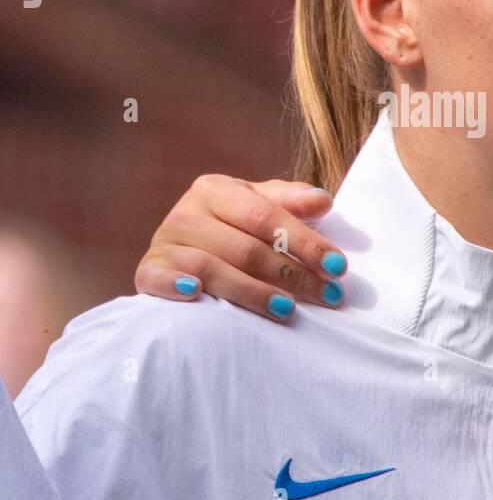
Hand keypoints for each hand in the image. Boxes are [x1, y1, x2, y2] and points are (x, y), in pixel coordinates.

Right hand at [134, 175, 346, 321]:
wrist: (181, 251)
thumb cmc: (232, 228)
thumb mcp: (260, 208)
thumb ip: (291, 203)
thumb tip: (323, 202)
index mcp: (215, 189)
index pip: (264, 216)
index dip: (304, 241)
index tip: (338, 266)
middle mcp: (186, 212)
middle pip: (244, 248)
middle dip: (291, 274)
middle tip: (328, 295)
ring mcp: (164, 242)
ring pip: (212, 268)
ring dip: (252, 292)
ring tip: (288, 310)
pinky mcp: (148, 271)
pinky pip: (159, 280)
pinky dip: (176, 287)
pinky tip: (197, 295)